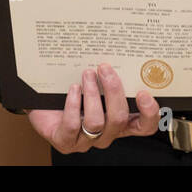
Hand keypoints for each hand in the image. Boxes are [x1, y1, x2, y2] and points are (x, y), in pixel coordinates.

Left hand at [28, 64, 159, 153]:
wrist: (42, 100)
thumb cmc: (72, 90)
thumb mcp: (97, 82)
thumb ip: (111, 76)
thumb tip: (119, 50)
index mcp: (120, 121)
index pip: (144, 126)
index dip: (149, 113)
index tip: (144, 92)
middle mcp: (106, 133)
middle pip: (119, 119)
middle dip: (113, 91)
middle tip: (104, 68)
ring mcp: (86, 141)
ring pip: (96, 122)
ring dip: (91, 94)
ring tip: (86, 74)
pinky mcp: (66, 141)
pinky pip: (73, 125)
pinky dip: (74, 104)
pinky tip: (73, 89)